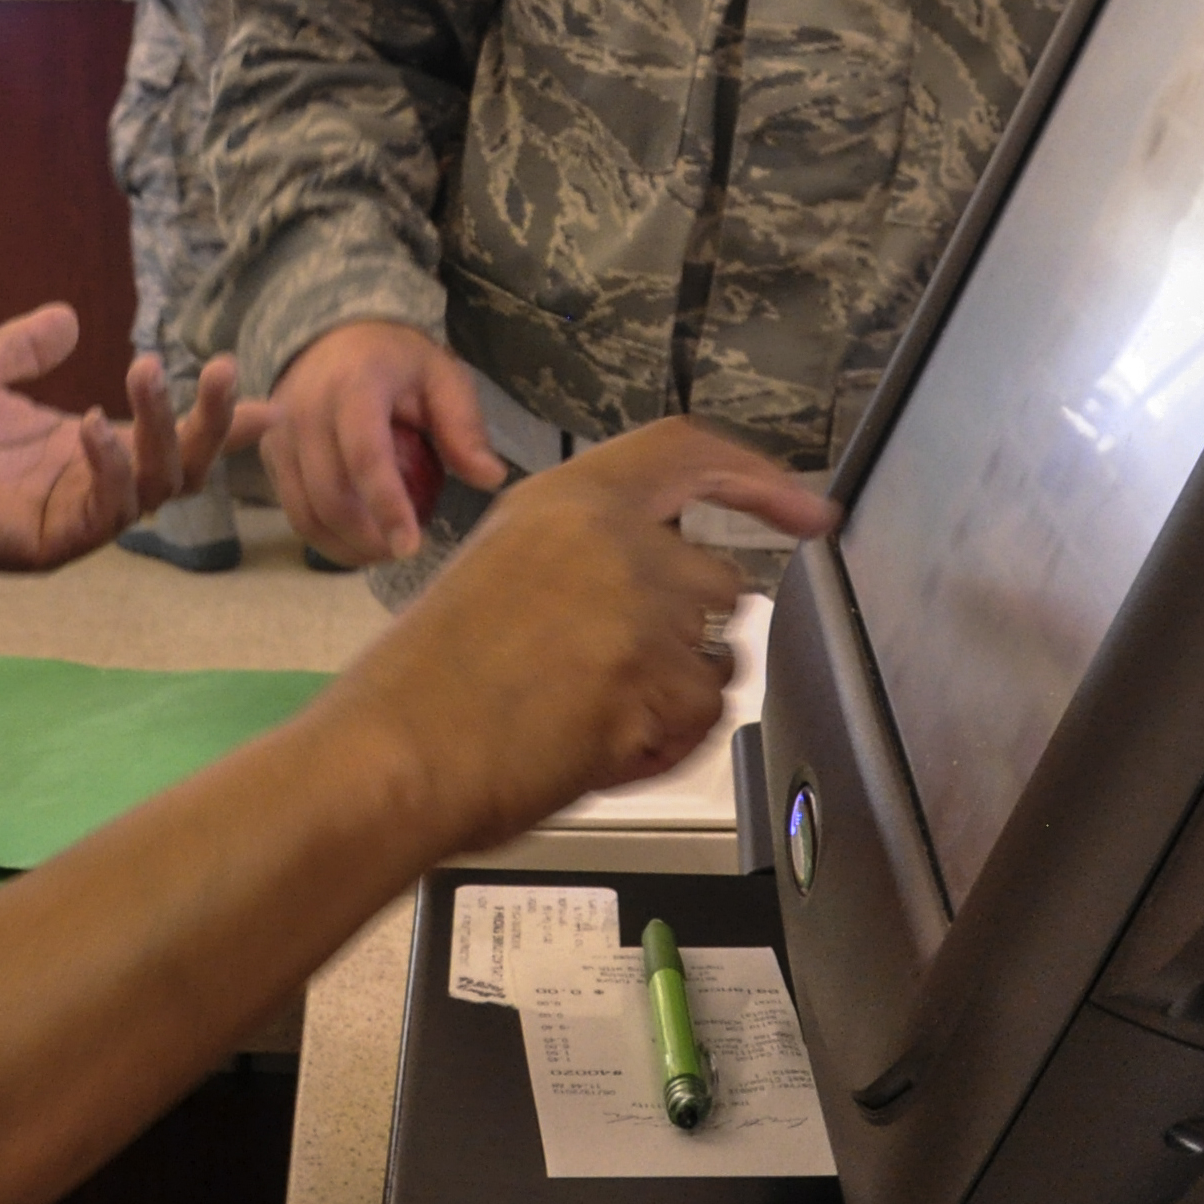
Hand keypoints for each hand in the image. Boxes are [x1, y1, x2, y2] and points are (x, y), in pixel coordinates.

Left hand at [0, 304, 270, 577]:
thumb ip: (23, 346)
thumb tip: (68, 316)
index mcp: (83, 448)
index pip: (168, 438)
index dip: (219, 422)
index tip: (272, 403)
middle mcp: (90, 484)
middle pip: (184, 467)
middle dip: (212, 422)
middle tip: (220, 365)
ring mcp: (74, 517)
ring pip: (156, 487)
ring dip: (164, 431)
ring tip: (146, 371)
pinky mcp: (49, 542)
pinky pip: (104, 513)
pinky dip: (108, 467)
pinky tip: (91, 424)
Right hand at [266, 320, 507, 564]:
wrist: (334, 334)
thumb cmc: (397, 360)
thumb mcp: (442, 376)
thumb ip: (464, 426)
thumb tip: (490, 479)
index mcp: (353, 385)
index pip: (365, 456)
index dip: (387, 507)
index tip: (411, 546)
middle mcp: (305, 409)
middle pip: (329, 495)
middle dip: (366, 539)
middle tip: (404, 554)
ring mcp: (281, 435)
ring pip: (304, 512)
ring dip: (343, 547)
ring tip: (383, 554)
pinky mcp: (270, 455)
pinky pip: (292, 509)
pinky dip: (324, 537)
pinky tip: (356, 542)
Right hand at [322, 419, 841, 851]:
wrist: (396, 751)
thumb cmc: (427, 682)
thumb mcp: (505, 568)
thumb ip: (585, 556)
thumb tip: (657, 587)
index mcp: (566, 500)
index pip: (687, 452)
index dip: (757, 479)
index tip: (808, 510)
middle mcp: (612, 540)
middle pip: (718, 580)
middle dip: (689, 642)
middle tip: (628, 683)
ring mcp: (638, 610)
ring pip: (716, 657)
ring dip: (674, 695)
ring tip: (591, 718)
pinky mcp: (652, 682)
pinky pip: (702, 719)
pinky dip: (665, 745)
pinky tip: (598, 749)